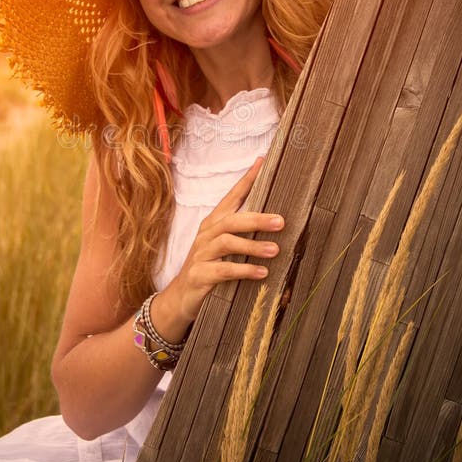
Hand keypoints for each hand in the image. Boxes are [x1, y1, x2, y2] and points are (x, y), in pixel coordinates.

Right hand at [159, 158, 284, 330]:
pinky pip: (223, 270)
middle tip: (281, 222)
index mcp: (214, 223)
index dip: (246, 179)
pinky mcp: (199, 274)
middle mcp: (206, 234)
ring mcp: (201, 254)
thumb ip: (244, 234)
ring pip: (227, 243)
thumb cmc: (209, 269)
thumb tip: (279, 223)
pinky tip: (261, 272)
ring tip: (275, 250)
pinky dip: (244, 270)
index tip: (263, 163)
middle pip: (231, 220)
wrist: (180, 298)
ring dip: (252, 246)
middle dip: (256, 219)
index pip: (232, 196)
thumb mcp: (224, 248)